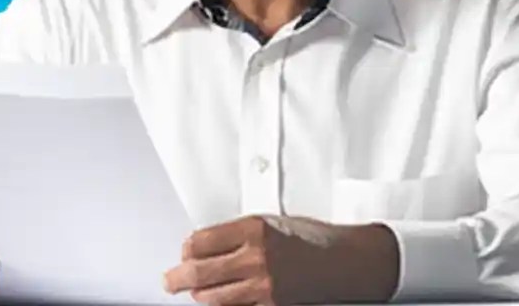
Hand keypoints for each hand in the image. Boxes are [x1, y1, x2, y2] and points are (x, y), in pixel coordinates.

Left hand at [162, 215, 398, 304]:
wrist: (347, 262)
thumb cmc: (313, 239)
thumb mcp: (271, 222)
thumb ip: (238, 234)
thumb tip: (203, 246)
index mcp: (253, 229)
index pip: (200, 241)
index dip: (187, 250)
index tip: (184, 253)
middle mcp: (257, 257)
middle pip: (200, 272)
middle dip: (178, 278)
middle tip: (170, 281)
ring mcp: (265, 286)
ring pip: (213, 298)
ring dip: (200, 296)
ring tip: (196, 293)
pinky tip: (222, 302)